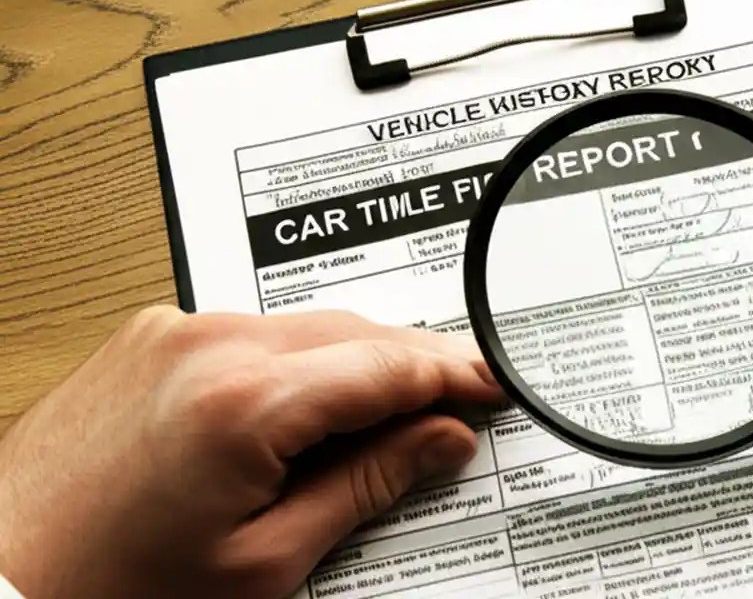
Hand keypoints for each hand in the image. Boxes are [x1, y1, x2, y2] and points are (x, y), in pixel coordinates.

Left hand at [0, 306, 503, 598]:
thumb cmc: (109, 588)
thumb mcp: (262, 562)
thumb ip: (364, 486)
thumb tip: (437, 441)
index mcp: (242, 399)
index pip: (388, 365)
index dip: (456, 374)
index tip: (494, 386)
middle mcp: (206, 343)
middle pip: (354, 333)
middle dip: (415, 366)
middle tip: (462, 403)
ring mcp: (172, 331)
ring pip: (308, 328)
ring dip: (357, 364)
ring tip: (389, 420)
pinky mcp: (152, 336)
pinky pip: (257, 330)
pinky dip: (302, 361)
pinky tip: (318, 405)